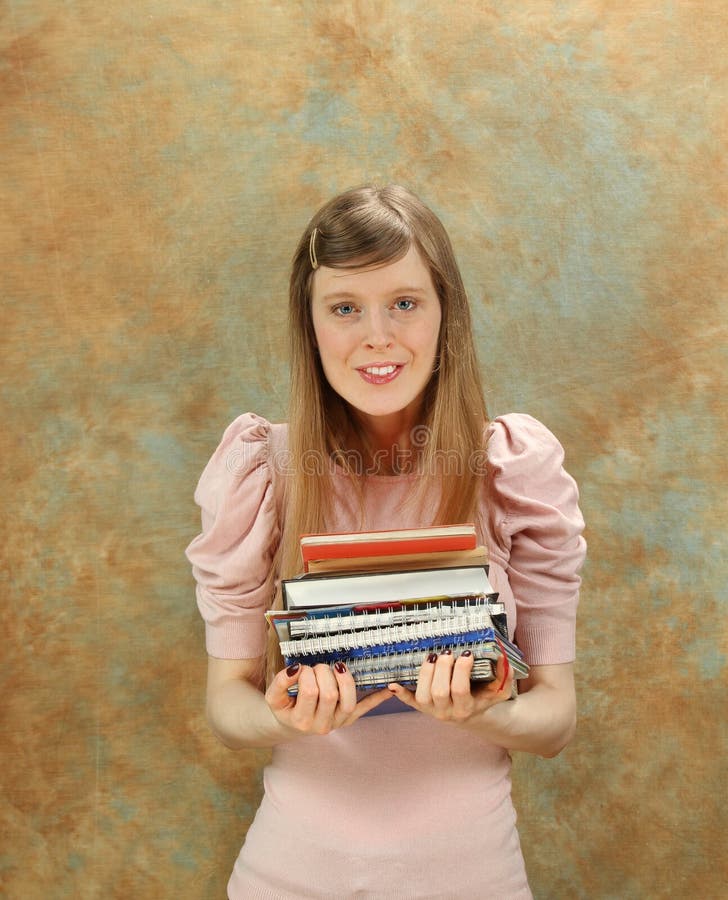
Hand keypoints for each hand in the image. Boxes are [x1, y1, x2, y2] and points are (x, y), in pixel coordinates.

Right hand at [265, 661, 391, 734]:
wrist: (290, 724)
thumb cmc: (284, 707)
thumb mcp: (273, 696)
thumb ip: (280, 682)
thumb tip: (295, 668)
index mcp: (302, 719)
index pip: (310, 691)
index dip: (307, 675)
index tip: (302, 670)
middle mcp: (321, 725)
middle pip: (330, 694)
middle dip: (324, 673)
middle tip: (317, 667)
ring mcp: (337, 723)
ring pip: (349, 701)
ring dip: (345, 680)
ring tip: (337, 668)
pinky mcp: (348, 719)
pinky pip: (364, 709)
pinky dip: (377, 699)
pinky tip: (388, 689)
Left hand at [387, 650, 513, 722]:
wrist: (475, 715)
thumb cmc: (486, 697)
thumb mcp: (500, 689)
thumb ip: (504, 674)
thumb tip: (501, 655)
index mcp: (467, 708)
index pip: (460, 689)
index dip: (461, 670)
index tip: (466, 653)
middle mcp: (448, 712)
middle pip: (439, 691)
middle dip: (442, 669)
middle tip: (446, 652)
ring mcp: (433, 711)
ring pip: (423, 695)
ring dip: (425, 674)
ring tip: (432, 657)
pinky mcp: (422, 707)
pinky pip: (409, 702)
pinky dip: (401, 694)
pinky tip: (393, 684)